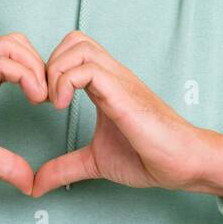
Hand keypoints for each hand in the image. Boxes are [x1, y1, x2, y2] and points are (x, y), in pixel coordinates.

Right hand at [0, 33, 46, 194]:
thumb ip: (4, 163)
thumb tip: (29, 181)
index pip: (16, 57)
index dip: (38, 74)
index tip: (48, 103)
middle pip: (18, 42)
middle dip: (42, 65)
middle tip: (49, 98)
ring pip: (13, 46)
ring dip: (37, 69)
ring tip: (42, 98)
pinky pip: (0, 63)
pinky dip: (25, 76)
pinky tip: (32, 98)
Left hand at [31, 30, 222, 199]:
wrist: (185, 163)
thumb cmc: (149, 157)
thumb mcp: (95, 162)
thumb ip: (65, 168)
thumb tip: (37, 184)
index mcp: (105, 85)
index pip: (72, 51)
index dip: (49, 70)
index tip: (43, 102)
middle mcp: (112, 76)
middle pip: (74, 39)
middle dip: (49, 64)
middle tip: (45, 99)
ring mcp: (119, 81)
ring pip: (78, 46)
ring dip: (55, 71)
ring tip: (55, 103)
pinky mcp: (123, 94)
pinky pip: (88, 70)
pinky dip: (65, 83)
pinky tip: (63, 108)